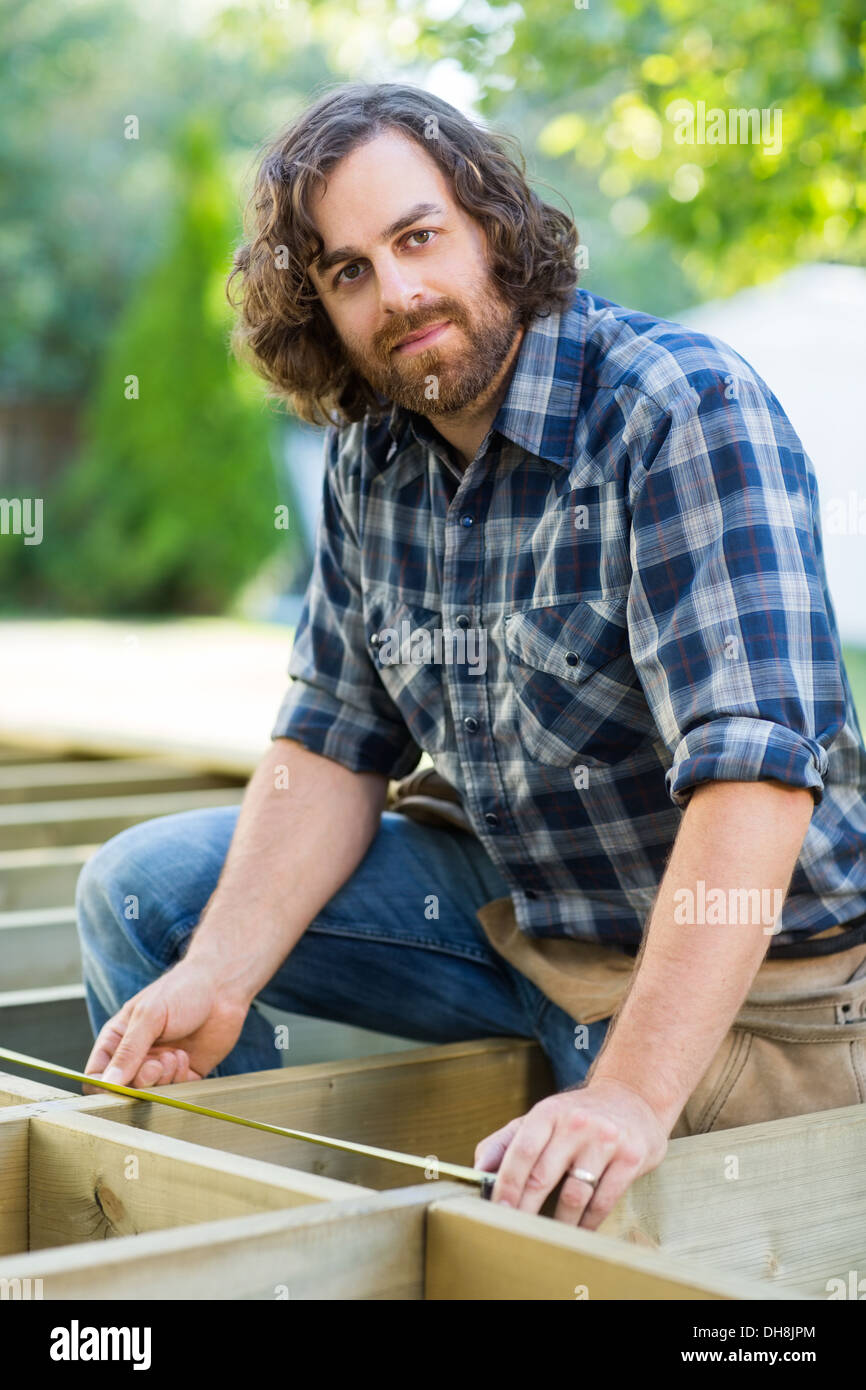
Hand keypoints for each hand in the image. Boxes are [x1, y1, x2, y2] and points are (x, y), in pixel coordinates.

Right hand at [82, 961, 248, 1093]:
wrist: (223, 987)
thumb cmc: (182, 990)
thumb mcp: (149, 1016)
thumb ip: (129, 1050)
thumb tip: (109, 1082)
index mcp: (118, 1038)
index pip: (97, 1074)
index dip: (104, 1086)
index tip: (119, 1085)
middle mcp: (137, 1055)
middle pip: (124, 1089)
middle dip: (141, 1080)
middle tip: (157, 1064)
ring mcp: (160, 1066)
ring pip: (150, 1093)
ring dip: (162, 1077)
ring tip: (175, 1054)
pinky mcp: (185, 1073)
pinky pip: (174, 1092)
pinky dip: (178, 1078)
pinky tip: (185, 1057)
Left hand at [474, 1078, 669, 1227]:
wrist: (632, 1099)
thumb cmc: (576, 1117)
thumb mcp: (541, 1118)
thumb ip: (505, 1142)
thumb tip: (476, 1173)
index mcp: (548, 1113)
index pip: (521, 1152)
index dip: (506, 1185)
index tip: (496, 1212)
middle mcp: (576, 1123)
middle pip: (542, 1176)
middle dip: (524, 1211)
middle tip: (515, 1236)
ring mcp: (605, 1140)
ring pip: (574, 1196)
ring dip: (557, 1225)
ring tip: (547, 1240)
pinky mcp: (630, 1158)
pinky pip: (603, 1202)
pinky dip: (587, 1224)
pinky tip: (577, 1232)